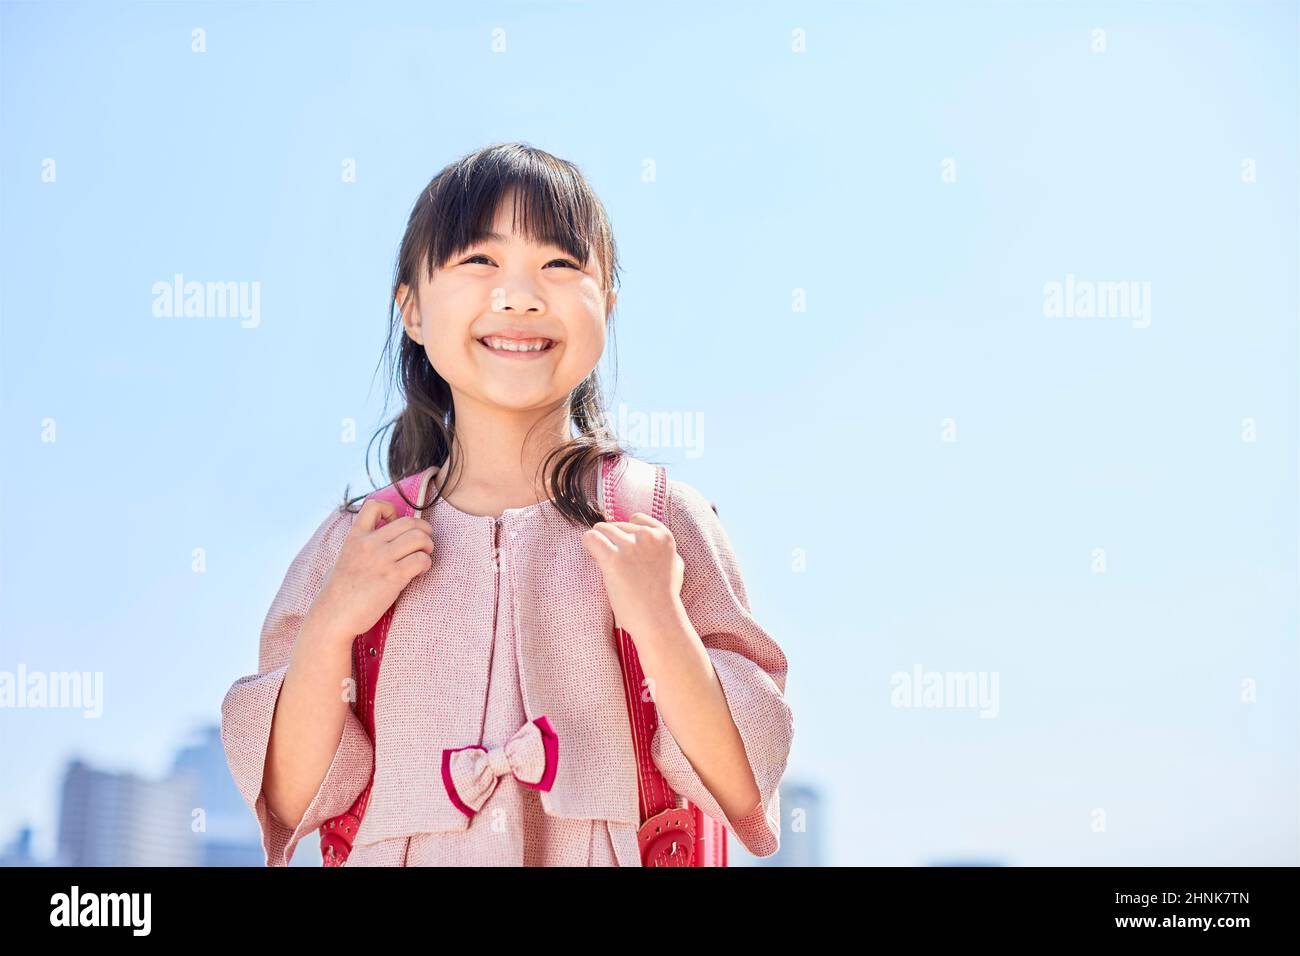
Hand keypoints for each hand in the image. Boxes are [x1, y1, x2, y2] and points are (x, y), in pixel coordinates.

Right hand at [308, 499, 434, 640]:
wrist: (333, 616)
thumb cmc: (339, 592)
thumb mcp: (345, 558)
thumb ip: (361, 546)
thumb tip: (380, 542)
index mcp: (355, 537)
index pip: (374, 505)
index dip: (392, 510)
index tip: (395, 525)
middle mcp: (369, 543)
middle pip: (409, 521)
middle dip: (423, 531)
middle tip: (422, 545)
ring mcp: (381, 559)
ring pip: (420, 538)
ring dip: (428, 547)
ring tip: (422, 558)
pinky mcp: (393, 577)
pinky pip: (422, 559)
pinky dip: (426, 564)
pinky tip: (419, 573)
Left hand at [582, 512, 685, 645]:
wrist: (657, 620)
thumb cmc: (664, 599)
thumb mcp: (676, 567)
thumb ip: (665, 550)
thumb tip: (649, 537)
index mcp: (664, 536)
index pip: (636, 519)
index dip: (626, 532)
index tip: (622, 548)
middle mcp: (648, 537)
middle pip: (616, 525)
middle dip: (611, 541)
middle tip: (612, 562)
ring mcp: (631, 546)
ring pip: (602, 529)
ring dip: (599, 543)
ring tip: (601, 561)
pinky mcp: (613, 558)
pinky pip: (591, 538)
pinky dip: (588, 543)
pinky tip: (591, 554)